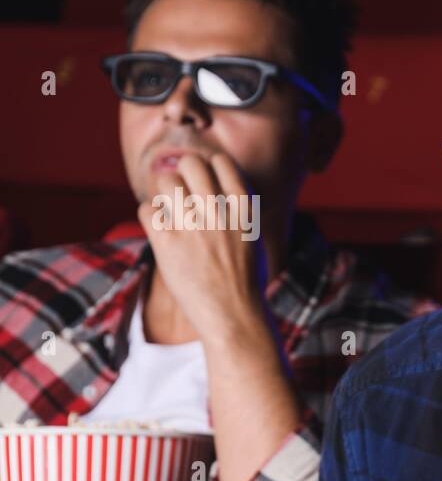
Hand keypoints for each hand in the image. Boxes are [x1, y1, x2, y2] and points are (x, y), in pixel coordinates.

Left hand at [138, 152, 269, 346]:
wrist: (234, 317)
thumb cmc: (246, 282)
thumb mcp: (254, 239)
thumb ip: (238, 211)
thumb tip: (219, 187)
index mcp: (245, 211)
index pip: (222, 163)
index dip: (210, 166)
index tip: (205, 180)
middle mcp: (219, 214)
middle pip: (191, 164)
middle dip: (183, 172)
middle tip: (182, 190)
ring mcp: (193, 229)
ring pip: (165, 182)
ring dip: (164, 191)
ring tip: (169, 209)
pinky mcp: (168, 245)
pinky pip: (147, 210)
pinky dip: (151, 216)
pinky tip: (161, 229)